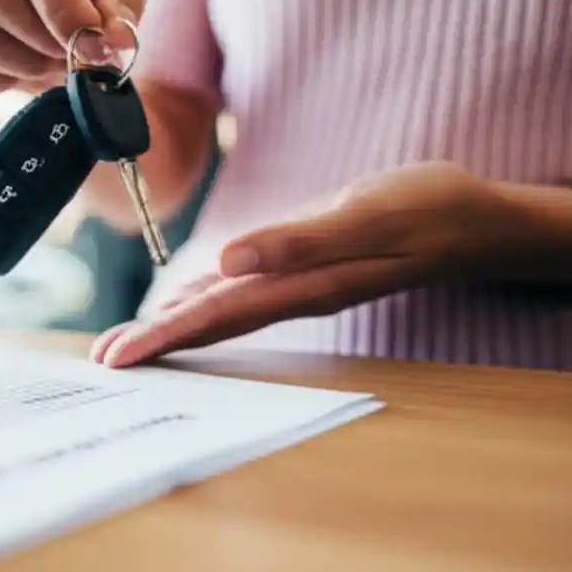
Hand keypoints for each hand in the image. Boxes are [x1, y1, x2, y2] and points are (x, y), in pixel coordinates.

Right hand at [0, 0, 146, 94]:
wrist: (59, 33)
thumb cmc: (85, 0)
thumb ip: (120, 11)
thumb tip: (115, 40)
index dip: (64, 6)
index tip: (92, 43)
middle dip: (42, 38)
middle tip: (73, 57)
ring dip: (22, 64)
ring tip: (51, 65)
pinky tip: (22, 74)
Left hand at [92, 163, 522, 366]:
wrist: (469, 216)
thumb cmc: (423, 209)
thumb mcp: (365, 217)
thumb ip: (299, 241)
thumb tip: (230, 260)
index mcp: (299, 285)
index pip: (213, 316)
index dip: (162, 337)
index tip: (118, 358)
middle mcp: (290, 291)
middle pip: (207, 323)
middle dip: (153, 344)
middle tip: (102, 362)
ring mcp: (294, 281)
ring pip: (219, 309)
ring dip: (170, 327)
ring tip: (125, 343)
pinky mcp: (300, 263)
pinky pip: (240, 290)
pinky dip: (201, 300)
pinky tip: (177, 306)